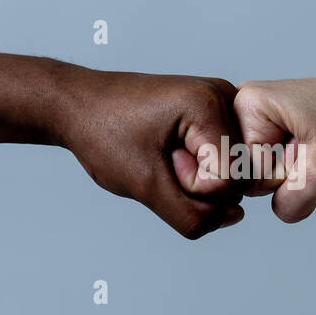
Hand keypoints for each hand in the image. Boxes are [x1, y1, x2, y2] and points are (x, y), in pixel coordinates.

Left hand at [60, 67, 247, 238]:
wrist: (78, 106)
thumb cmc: (103, 133)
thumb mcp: (144, 185)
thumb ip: (192, 214)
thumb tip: (233, 217)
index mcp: (210, 103)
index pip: (230, 181)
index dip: (191, 186)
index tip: (158, 160)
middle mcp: (226, 97)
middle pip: (237, 176)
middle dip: (196, 183)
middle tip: (159, 158)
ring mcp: (223, 104)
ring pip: (230, 172)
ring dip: (194, 178)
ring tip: (162, 154)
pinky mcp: (215, 115)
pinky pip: (220, 162)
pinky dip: (195, 169)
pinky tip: (170, 154)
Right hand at [233, 74, 315, 222]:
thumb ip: (289, 203)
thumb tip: (281, 211)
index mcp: (249, 104)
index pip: (249, 175)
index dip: (285, 176)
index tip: (311, 148)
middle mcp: (246, 104)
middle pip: (250, 173)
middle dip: (287, 174)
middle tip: (315, 149)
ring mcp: (259, 114)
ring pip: (264, 172)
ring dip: (295, 171)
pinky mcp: (273, 124)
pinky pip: (275, 163)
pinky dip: (299, 165)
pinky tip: (315, 147)